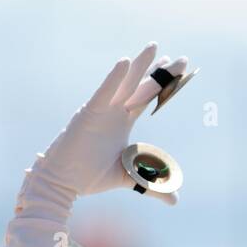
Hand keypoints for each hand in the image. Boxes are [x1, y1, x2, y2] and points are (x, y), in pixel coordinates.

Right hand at [34, 42, 190, 205]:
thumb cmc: (90, 176)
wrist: (64, 184)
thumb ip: (151, 185)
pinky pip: (103, 93)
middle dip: (161, 72)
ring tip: (155, 47)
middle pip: (141, 86)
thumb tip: (175, 199)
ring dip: (139, 65)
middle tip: (182, 59)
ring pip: (125, 84)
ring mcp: (101, 111)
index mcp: (122, 121)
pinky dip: (114, 78)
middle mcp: (114, 112)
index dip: (163, 85)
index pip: (146, 98)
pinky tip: (125, 63)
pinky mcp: (88, 115)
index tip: (179, 71)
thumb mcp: (128, 177)